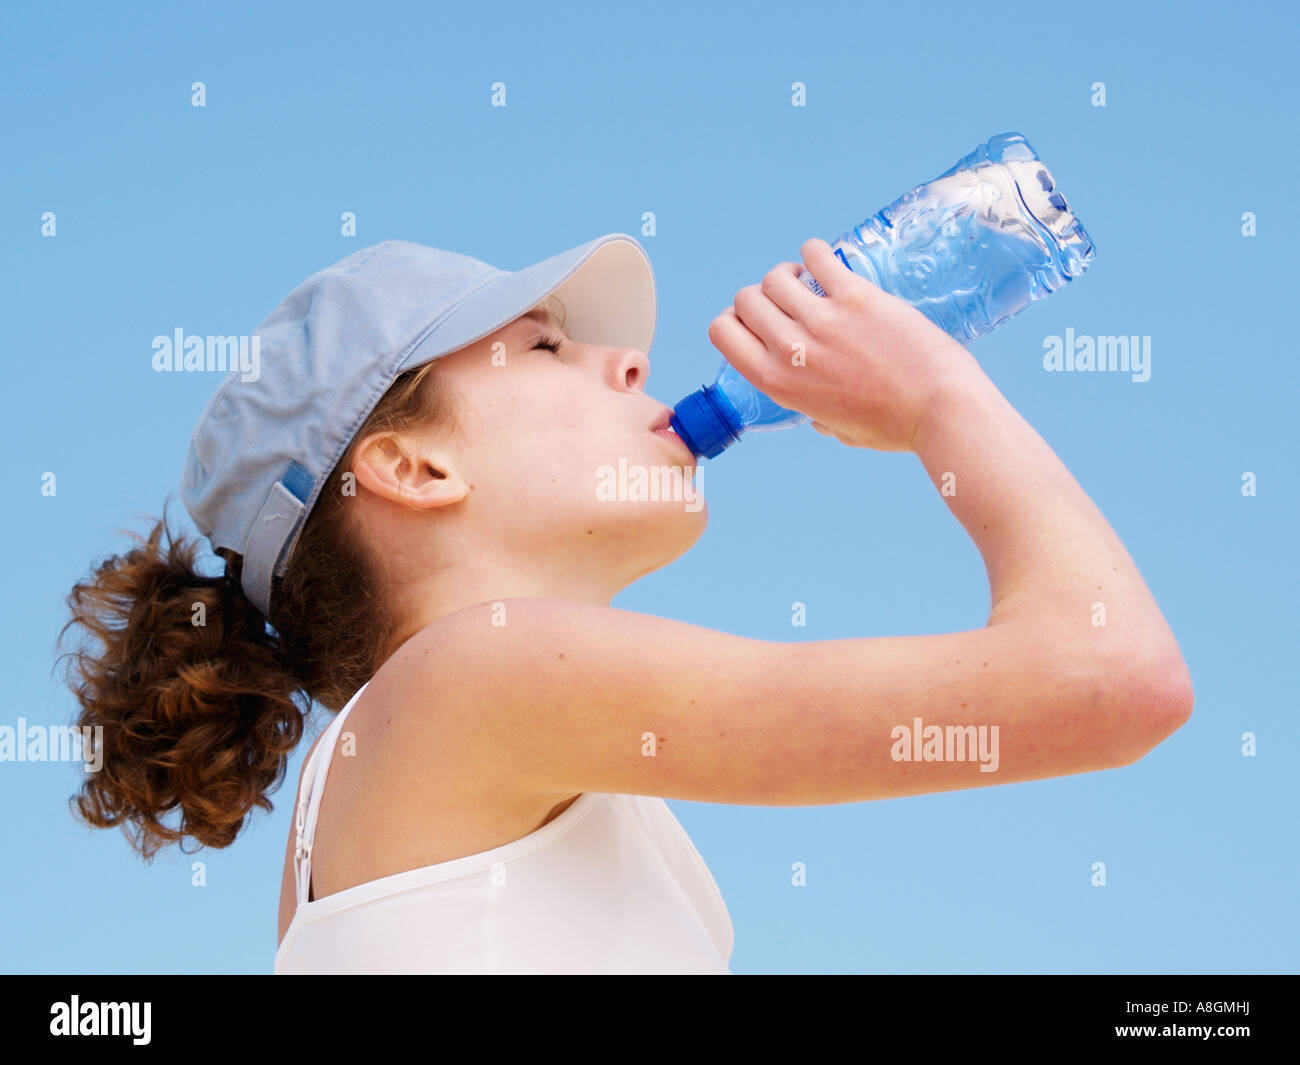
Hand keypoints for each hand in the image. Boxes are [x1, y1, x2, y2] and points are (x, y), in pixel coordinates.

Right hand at [707, 237, 982, 451]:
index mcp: (778, 383)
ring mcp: (822, 320)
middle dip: (762, 296)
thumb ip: (816, 415)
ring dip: (788, 273)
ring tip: (809, 279)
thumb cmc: (894, 425)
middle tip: (789, 300)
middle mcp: (790, 349)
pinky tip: (827, 260)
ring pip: (776, 275)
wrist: (939, 407)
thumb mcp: (837, 430)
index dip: (734, 320)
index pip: (722, 332)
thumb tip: (817, 414)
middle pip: (745, 298)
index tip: (756, 320)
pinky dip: (815, 252)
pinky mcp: (855, 296)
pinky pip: (816, 255)